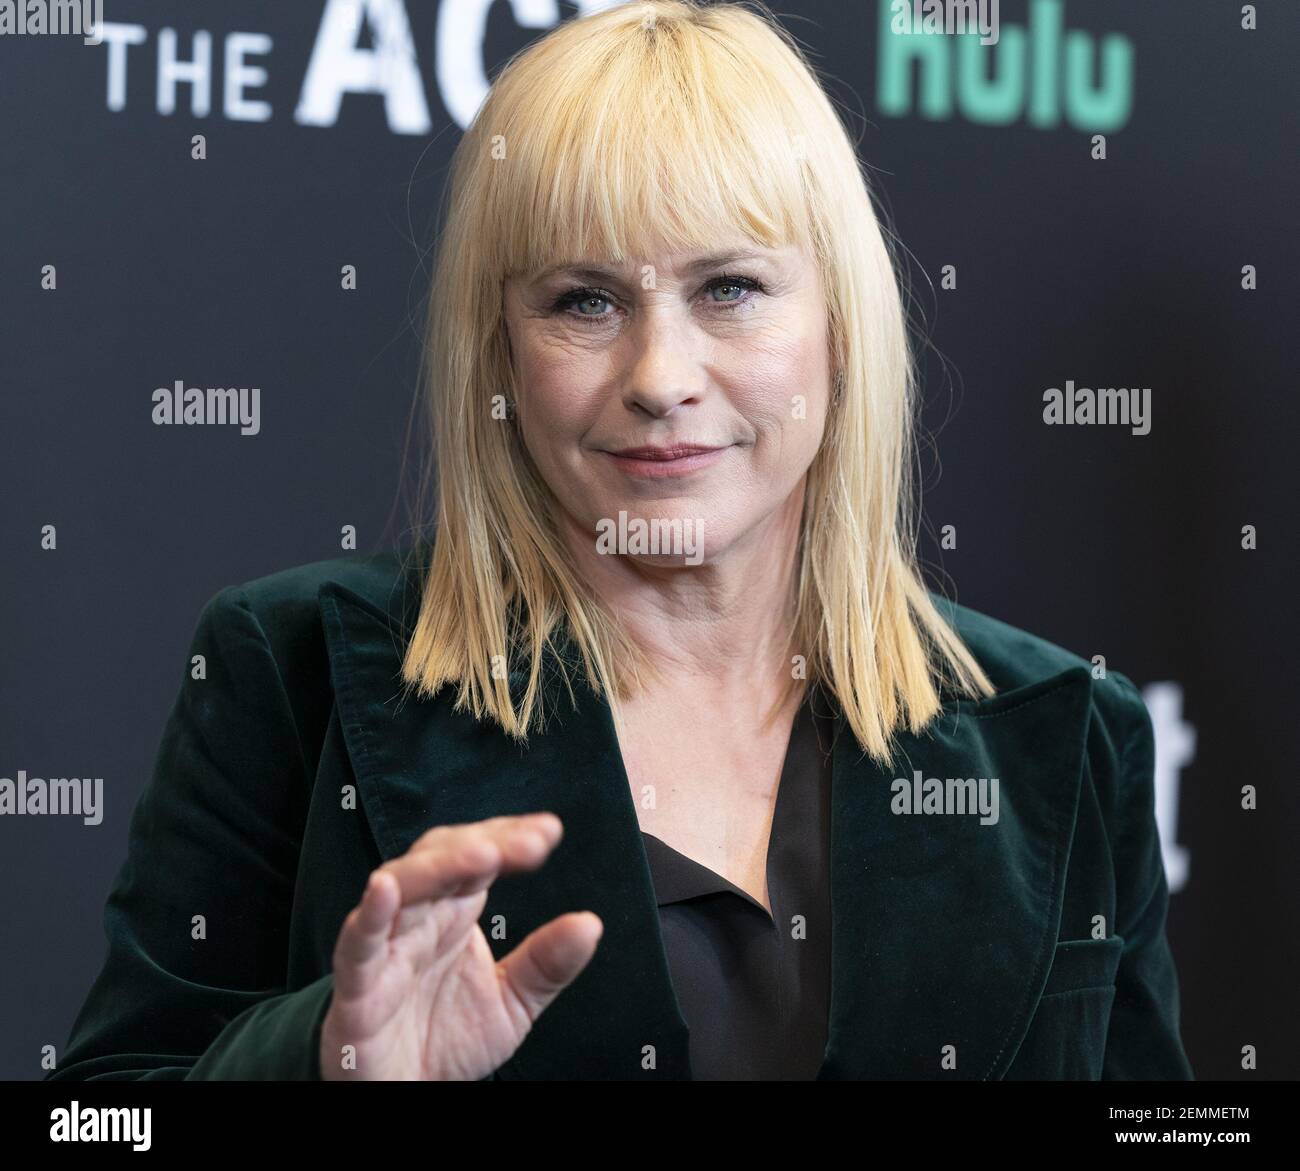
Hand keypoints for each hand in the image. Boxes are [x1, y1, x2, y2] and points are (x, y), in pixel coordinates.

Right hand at [318, 812, 601, 1079]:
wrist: (403, 1097)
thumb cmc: (447, 1040)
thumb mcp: (512, 1004)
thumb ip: (547, 965)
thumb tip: (590, 923)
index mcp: (455, 913)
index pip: (479, 856)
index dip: (509, 837)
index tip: (550, 830)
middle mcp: (420, 919)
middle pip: (442, 858)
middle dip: (483, 843)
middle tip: (528, 844)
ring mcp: (387, 948)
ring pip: (402, 886)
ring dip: (439, 865)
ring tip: (481, 854)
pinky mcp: (358, 988)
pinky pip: (358, 944)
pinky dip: (370, 914)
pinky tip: (384, 888)